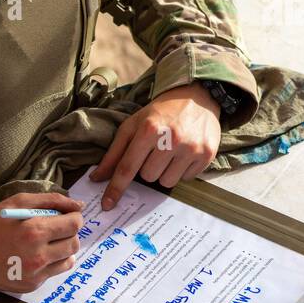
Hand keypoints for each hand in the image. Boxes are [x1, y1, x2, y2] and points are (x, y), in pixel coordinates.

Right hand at [0, 192, 83, 293]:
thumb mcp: (18, 202)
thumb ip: (51, 200)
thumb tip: (77, 204)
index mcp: (34, 231)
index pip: (74, 224)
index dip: (74, 217)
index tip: (68, 215)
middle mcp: (37, 256)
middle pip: (74, 243)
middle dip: (70, 232)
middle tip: (57, 228)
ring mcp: (34, 274)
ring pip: (68, 260)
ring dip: (63, 248)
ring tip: (47, 242)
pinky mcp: (30, 285)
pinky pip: (54, 272)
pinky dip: (51, 262)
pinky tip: (36, 254)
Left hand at [89, 83, 220, 208]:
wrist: (196, 97)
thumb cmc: (160, 113)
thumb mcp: (133, 125)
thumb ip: (115, 152)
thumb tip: (97, 177)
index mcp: (149, 130)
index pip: (128, 167)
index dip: (116, 188)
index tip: (107, 204)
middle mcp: (171, 139)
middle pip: (148, 177)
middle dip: (147, 168)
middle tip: (155, 152)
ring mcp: (191, 148)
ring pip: (167, 182)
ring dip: (164, 172)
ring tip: (170, 153)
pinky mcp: (206, 155)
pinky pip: (186, 179)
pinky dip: (182, 170)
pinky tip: (184, 153)